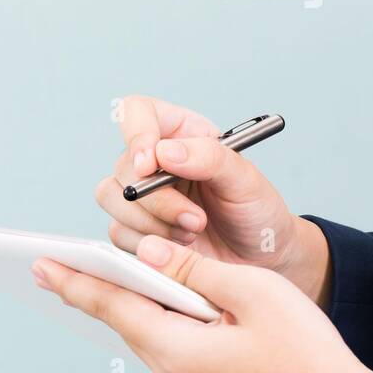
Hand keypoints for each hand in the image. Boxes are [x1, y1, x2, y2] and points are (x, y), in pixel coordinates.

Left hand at [30, 238, 372, 372]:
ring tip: (115, 271)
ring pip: (153, 332)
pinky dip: (167, 318)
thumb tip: (143, 255)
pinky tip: (172, 300)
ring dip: (139, 301)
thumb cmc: (307, 351)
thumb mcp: (252, 292)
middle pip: (128, 319)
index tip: (40, 264)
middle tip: (59, 262)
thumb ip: (193, 269)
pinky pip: (175, 346)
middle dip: (99, 287)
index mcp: (178, 351)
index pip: (114, 306)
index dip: (75, 282)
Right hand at [95, 95, 329, 301]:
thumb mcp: (245, 178)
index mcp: (180, 132)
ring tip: (194, 231)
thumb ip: (209, 157)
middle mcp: (155, 161)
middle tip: (196, 219)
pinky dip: (149, 243)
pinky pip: (118, 232)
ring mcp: (141, 195)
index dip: (136, 135)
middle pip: (124, 165)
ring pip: (112, 197)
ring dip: (153, 222)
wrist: (260, 259)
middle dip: (158, 199)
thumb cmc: (256, 211)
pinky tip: (181, 246)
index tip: (150, 165)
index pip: (138, 112)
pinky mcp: (136, 229)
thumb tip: (163, 153)